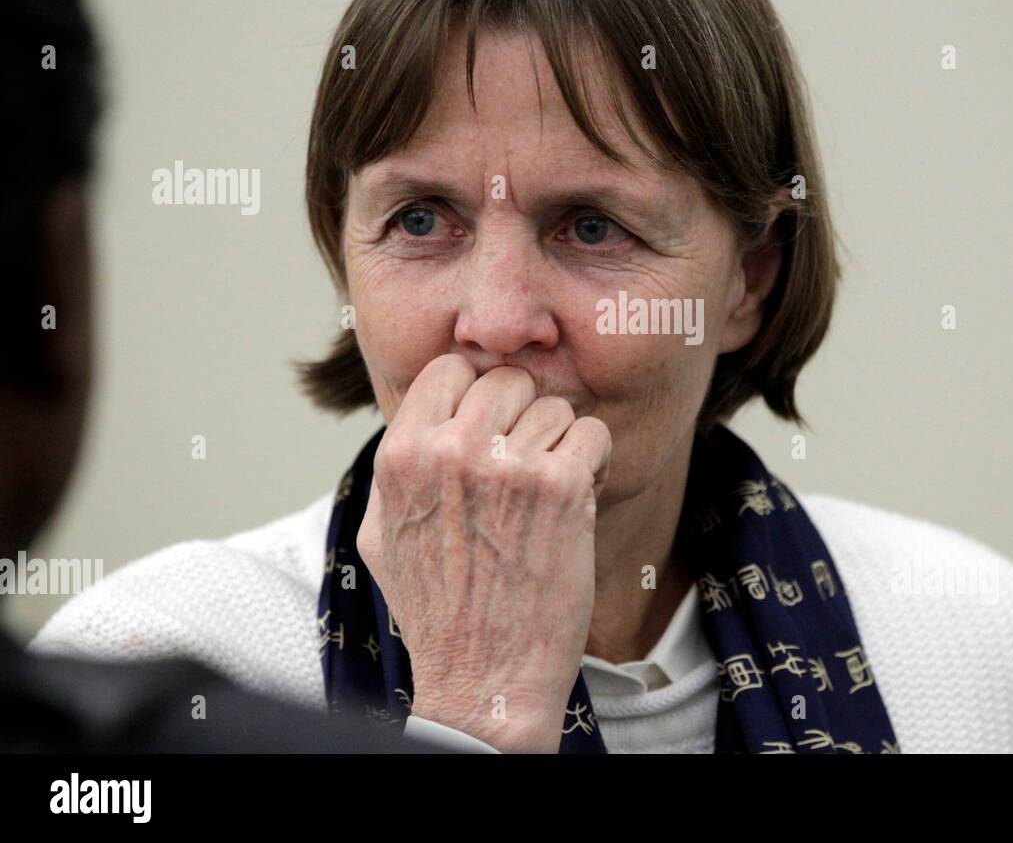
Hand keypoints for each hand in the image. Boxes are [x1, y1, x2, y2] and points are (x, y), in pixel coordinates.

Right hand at [356, 353, 611, 752]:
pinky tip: (576, 502)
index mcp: (402, 455)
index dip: (476, 395)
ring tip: (547, 496)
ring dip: (560, 447)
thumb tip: (419, 420)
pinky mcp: (562, 488)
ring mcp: (509, 467)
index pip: (449, 369)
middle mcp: (452, 451)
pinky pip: (593, 434)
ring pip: (555, 407)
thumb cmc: (435, 613)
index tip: (490, 430)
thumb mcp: (381, 536)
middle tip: (526, 467)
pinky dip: (594, 464)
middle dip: (523, 419)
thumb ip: (396, 469)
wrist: (484, 680)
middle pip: (507, 381)